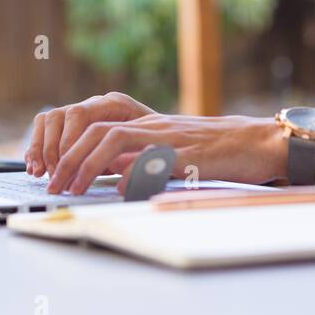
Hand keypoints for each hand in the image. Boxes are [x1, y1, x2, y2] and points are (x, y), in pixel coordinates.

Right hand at [25, 92, 157, 177]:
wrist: (173, 140)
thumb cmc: (166, 147)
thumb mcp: (157, 152)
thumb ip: (139, 158)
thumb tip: (123, 171)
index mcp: (117, 104)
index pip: (81, 115)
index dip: (69, 143)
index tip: (67, 171)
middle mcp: (97, 104)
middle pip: (61, 116)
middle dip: (53, 151)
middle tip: (55, 179)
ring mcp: (84, 111)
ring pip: (49, 120)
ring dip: (41, 149)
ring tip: (41, 175)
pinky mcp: (75, 125)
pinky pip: (46, 128)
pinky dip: (37, 147)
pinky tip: (37, 169)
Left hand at [43, 113, 284, 195]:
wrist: (260, 142)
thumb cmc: (220, 151)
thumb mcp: (176, 153)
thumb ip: (147, 159)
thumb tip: (115, 176)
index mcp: (151, 127)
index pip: (98, 127)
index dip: (71, 149)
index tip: (55, 174)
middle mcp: (156, 127)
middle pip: (99, 130)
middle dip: (70, 158)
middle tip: (54, 185)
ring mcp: (172, 139)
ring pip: (117, 137)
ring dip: (89, 163)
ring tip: (75, 187)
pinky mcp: (191, 155)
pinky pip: (156, 159)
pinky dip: (134, 171)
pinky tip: (122, 187)